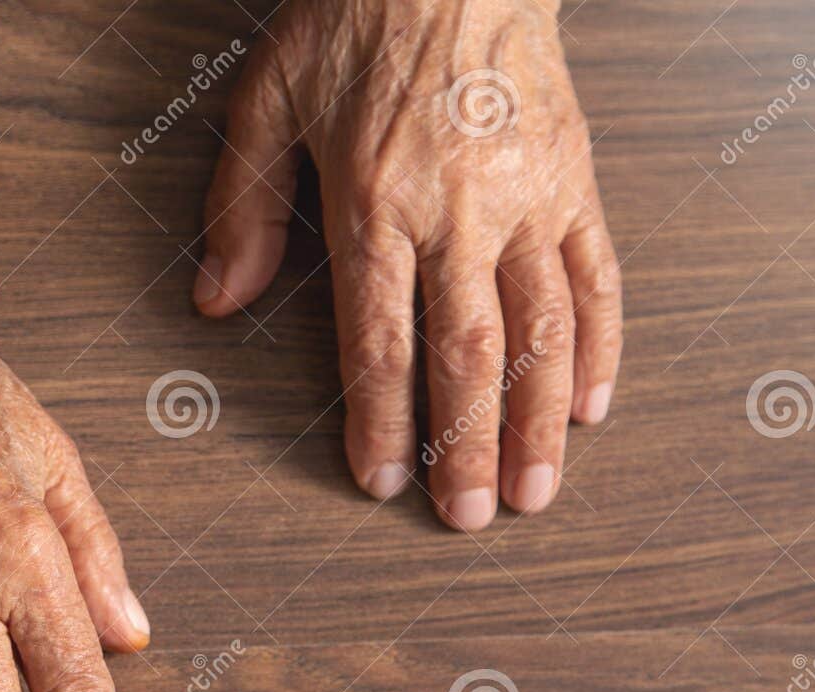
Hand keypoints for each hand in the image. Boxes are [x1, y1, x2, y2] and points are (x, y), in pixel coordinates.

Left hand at [196, 0, 621, 529]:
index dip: (380, 421)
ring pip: (543, 327)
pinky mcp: (575, 177)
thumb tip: (215, 304)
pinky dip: (599, 345)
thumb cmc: (353, 22)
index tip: (379, 482)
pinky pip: (596, 274)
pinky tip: (590, 405)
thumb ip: (241, 209)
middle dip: (468, 445)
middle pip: (467, 352)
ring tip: (537, 490)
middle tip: (470, 519)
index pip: (378, 340)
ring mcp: (530, 196)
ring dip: (540, 418)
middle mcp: (461, 210)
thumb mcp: (268, 102)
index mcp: (375, 202)